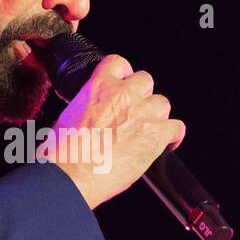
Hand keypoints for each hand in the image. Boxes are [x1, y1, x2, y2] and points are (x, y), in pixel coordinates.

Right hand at [39, 54, 185, 210]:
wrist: (71, 176)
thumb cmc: (63, 153)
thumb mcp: (66, 117)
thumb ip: (86, 107)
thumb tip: (91, 113)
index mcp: (98, 87)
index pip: (118, 63)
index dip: (123, 75)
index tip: (123, 84)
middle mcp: (123, 95)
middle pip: (145, 81)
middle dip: (140, 95)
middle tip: (133, 112)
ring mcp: (142, 115)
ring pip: (162, 103)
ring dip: (156, 114)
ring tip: (148, 129)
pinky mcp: (155, 137)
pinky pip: (177, 128)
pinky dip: (173, 136)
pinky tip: (166, 144)